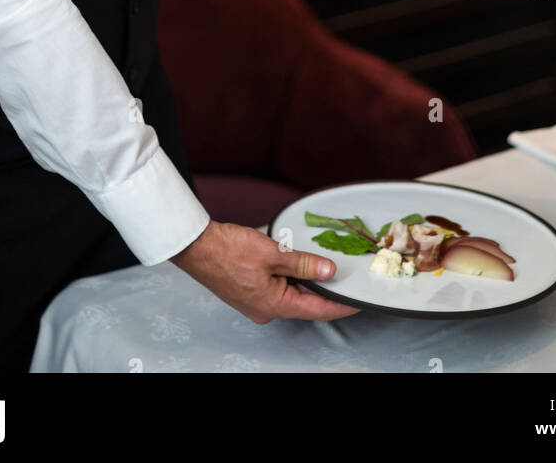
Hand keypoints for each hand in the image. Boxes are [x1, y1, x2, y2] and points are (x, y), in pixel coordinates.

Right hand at [170, 220, 361, 322]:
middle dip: (323, 288)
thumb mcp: (272, 254)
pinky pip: (277, 287)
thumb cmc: (228, 251)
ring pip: (290, 293)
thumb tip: (328, 273)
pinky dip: (289, 276)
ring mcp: (256, 302)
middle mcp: (266, 309)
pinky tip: (293, 261)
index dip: (341, 304)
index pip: (318, 309)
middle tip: (342, 274)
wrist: (197, 247)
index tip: (358, 301)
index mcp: (275, 305)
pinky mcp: (249, 292)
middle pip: (304, 301)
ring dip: (304, 279)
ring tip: (318, 262)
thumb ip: (303, 264)